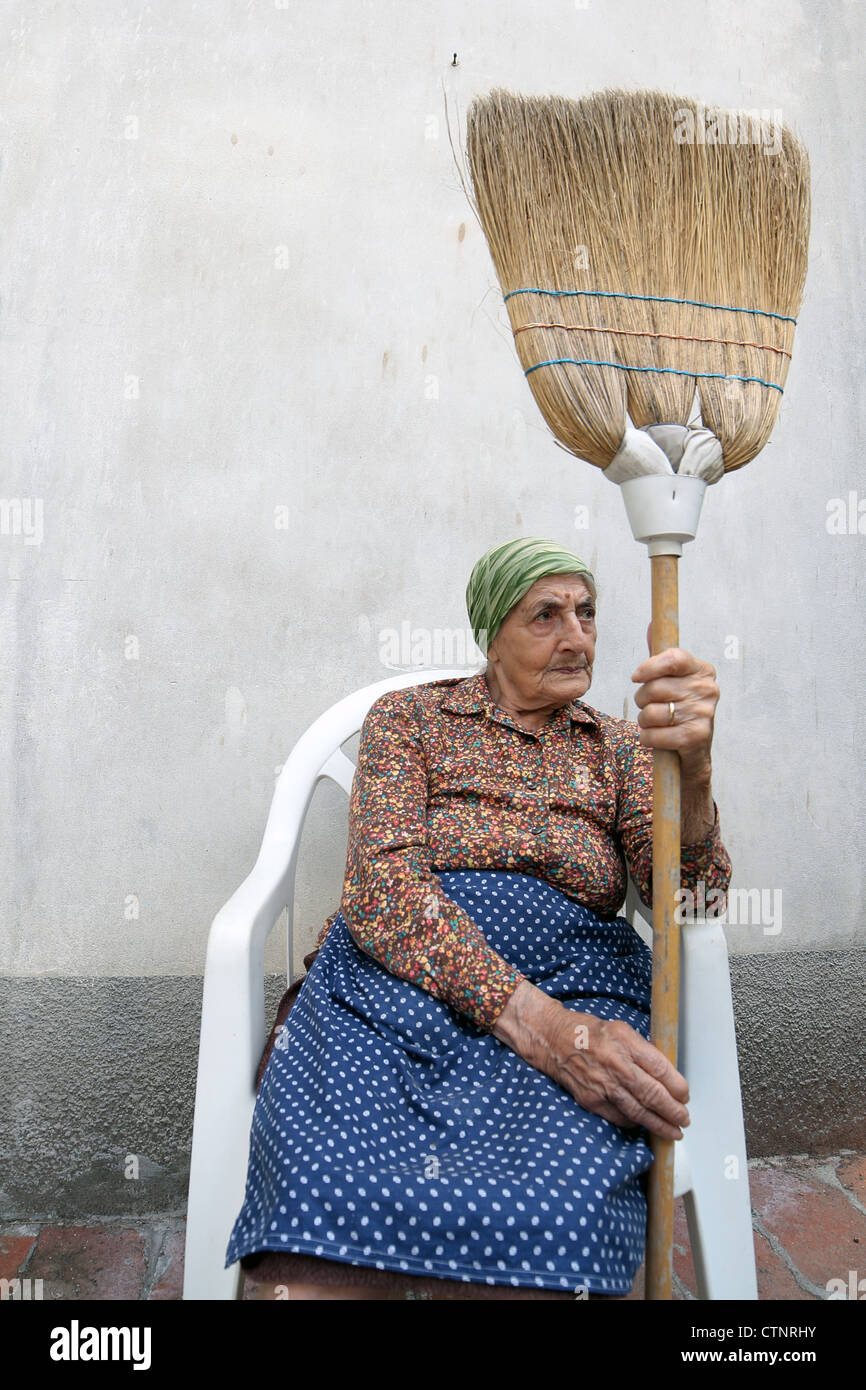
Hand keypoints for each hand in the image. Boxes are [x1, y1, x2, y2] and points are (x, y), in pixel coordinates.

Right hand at [492, 981, 689, 1140]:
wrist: (552, 1039)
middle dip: (673, 1111)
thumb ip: (643, 1052)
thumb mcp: (621, 1030)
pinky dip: (635, 1123)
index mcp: (626, 1043)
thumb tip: (667, 1077)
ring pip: (638, 1111)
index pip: (660, 1070)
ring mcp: (602, 1085)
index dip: (677, 1087)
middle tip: (684, 1119)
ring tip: (673, 1131)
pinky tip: (644, 1124)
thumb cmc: (589, 1032)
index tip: (685, 1095)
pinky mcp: (591, 1100)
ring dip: (659, 1124)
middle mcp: (615, 1064)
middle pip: (652, 1094)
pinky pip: (619, 1117)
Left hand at [631, 630, 718, 783]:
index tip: (636, 677)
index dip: (649, 666)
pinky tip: (657, 737)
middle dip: (642, 700)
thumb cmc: (679, 709)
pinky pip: (654, 735)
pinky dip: (648, 738)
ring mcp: (704, 713)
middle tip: (649, 706)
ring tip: (656, 722)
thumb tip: (652, 624)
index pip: (674, 658)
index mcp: (702, 670)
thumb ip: (661, 655)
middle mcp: (707, 689)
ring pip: (651, 713)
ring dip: (644, 721)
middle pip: (655, 688)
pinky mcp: (696, 737)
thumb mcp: (672, 680)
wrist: (695, 750)